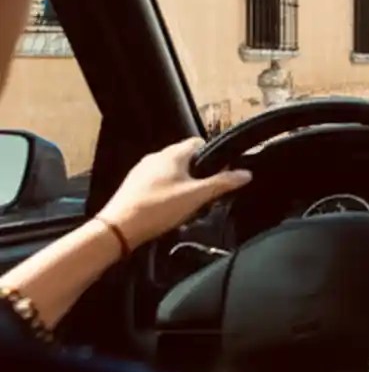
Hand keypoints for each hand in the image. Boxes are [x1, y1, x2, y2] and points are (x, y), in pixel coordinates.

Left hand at [97, 137, 252, 247]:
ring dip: (182, 182)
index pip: (199, 142)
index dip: (214, 155)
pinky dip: (166, 190)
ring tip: (189, 203)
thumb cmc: (159, 208)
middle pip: (185, 158)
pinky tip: (168, 208)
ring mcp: (141, 170)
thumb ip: (222, 183)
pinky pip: (157, 181)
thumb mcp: (196, 197)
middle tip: (207, 192)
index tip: (221, 173)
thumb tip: (246, 173)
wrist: (118, 229)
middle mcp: (156, 156)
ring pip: (171, 170)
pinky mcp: (132, 184)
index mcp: (172, 154)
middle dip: (199, 172)